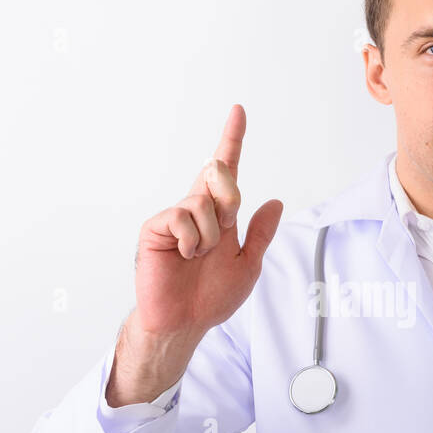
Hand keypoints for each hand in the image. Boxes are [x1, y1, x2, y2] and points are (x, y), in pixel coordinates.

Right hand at [124, 104, 282, 361]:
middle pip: (219, 175)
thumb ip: (260, 234)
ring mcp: (175, 218)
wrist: (184, 322)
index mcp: (219, 217)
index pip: (228, 173)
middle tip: (222, 230)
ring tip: (198, 257)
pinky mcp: (157, 228)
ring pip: (203, 202)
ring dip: (209, 236)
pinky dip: (191, 241)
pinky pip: (182, 217)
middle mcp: (197, 211)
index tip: (238, 111)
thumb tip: (275, 202)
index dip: (232, 140)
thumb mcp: (248, 265)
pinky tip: (184, 257)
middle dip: (228, 197)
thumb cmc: (211, 297)